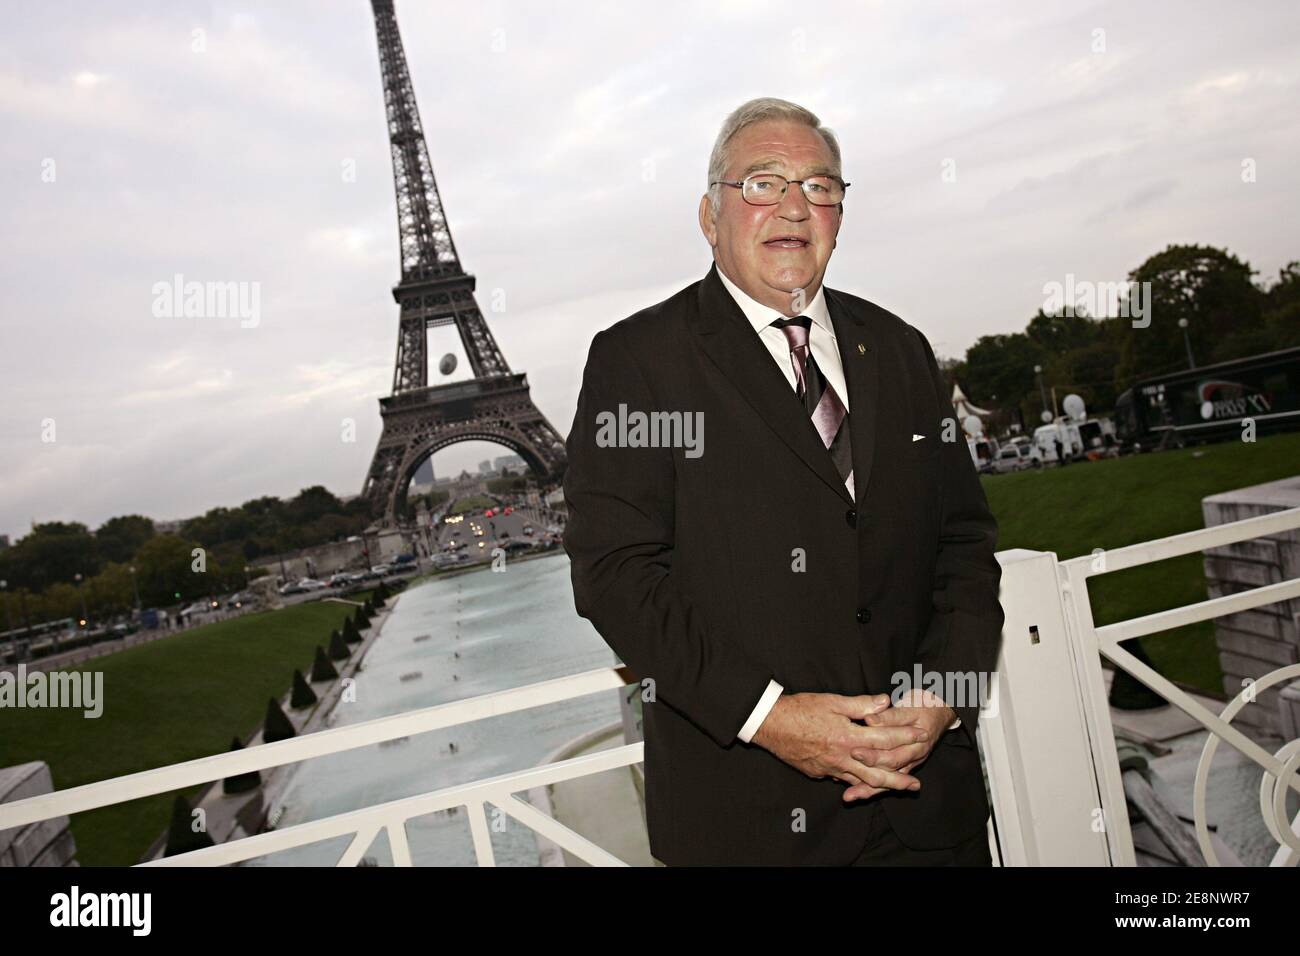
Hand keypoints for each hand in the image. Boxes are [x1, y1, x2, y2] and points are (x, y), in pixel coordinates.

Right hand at [751, 692, 928, 801]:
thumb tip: (885, 701)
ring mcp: (831, 768)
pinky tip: (864, 783)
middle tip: (916, 784)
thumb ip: (861, 704)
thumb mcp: (832, 701)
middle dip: (899, 779)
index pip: (884, 739)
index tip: (921, 734)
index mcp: (848, 737)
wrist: (771, 724)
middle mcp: (842, 757)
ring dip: (882, 786)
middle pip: (877, 773)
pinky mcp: (819, 772)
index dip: (905, 736)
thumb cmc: (801, 709)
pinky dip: (858, 784)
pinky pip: (843, 780)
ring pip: (861, 782)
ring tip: (897, 788)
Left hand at [847, 689, 953, 799]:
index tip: (854, 750)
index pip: (894, 752)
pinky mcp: (903, 767)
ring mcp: (909, 763)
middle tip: (845, 770)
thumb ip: (889, 716)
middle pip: (889, 767)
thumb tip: (869, 720)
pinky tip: (855, 792)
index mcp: (918, 743)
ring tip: (850, 796)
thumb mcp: (909, 707)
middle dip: (867, 771)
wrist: (939, 712)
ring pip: (888, 781)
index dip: (874, 753)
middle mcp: (914, 756)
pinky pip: (888, 782)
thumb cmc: (923, 707)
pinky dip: (872, 788)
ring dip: (868, 789)